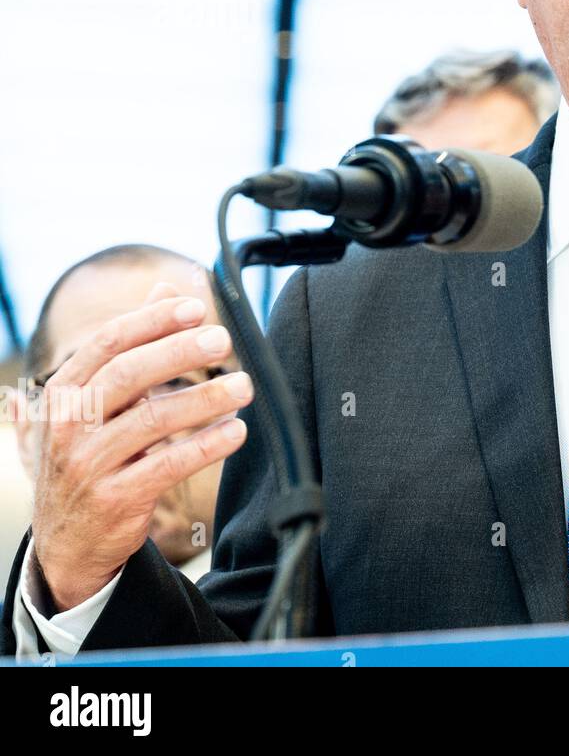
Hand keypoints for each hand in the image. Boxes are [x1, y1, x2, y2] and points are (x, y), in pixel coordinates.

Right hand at [29, 284, 253, 610]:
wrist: (68, 540)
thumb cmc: (92, 454)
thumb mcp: (99, 400)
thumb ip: (133, 344)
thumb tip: (167, 287)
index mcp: (64, 392)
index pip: (108, 343)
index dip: (153, 321)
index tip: (197, 307)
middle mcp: (69, 425)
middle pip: (128, 375)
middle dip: (179, 352)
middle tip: (223, 339)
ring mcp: (88, 464)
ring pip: (152, 420)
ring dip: (205, 398)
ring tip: (245, 386)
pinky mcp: (116, 499)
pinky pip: (168, 465)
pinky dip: (206, 446)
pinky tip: (237, 431)